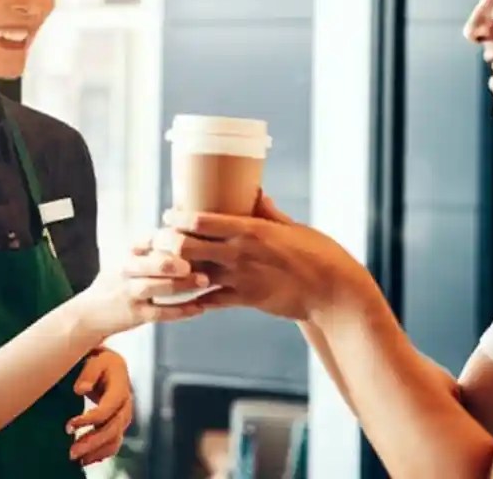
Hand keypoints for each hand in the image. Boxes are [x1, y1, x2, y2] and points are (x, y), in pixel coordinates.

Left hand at [67, 348, 132, 465]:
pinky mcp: (118, 423)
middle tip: (71, 452)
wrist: (108, 364)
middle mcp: (126, 403)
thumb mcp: (95, 358)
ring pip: (114, 438)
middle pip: (112, 428)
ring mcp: (123, 415)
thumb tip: (80, 390)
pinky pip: (114, 443)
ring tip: (76, 459)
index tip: (69, 425)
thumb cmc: (99, 359)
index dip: (90, 419)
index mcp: (121, 386)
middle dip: (92, 442)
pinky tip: (86, 460)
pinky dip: (101, 453)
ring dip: (95, 451)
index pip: (108, 408)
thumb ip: (88, 372)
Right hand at [70, 248, 210, 341]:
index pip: (151, 239)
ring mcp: (129, 294)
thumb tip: (181, 228)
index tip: (196, 234)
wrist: (88, 314)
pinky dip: (181, 311)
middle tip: (201, 261)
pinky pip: (160, 313)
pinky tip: (199, 308)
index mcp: (127, 254)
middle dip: (179, 261)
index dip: (173, 236)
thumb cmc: (115, 284)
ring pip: (157, 287)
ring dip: (183, 284)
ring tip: (204, 281)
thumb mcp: (126, 261)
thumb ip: (150, 249)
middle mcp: (126, 271)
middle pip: (154, 262)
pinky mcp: (135, 315)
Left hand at [157, 192, 371, 320]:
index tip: (168, 215)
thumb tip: (256, 193)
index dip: (178, 217)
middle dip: (169, 244)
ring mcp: (240, 279)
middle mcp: (240, 253)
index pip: (201, 220)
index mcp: (251, 229)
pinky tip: (184, 295)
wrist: (332, 292)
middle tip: (159, 241)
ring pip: (194, 275)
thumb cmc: (318, 255)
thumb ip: (269, 213)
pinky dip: (195, 297)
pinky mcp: (246, 300)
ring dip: (175, 272)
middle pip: (188, 247)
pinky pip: (211, 300)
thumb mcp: (293, 228)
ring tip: (162, 267)